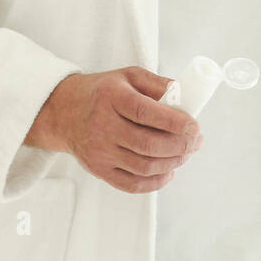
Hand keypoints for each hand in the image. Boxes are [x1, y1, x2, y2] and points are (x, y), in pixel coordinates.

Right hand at [24, 67, 203, 193]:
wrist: (63, 112)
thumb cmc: (102, 92)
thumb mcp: (128, 76)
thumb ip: (157, 83)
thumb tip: (184, 95)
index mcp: (112, 98)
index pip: (146, 113)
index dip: (175, 122)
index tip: (194, 125)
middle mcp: (103, 126)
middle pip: (148, 144)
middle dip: (181, 145)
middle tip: (197, 140)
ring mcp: (100, 152)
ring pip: (144, 166)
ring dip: (173, 162)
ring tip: (187, 153)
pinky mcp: (99, 170)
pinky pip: (131, 184)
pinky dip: (155, 182)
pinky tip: (169, 172)